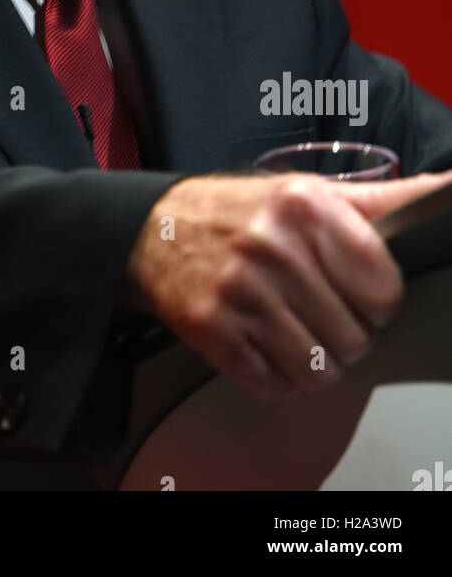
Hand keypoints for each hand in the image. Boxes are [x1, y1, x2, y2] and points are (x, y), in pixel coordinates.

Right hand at [121, 169, 451, 402]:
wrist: (153, 230)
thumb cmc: (242, 212)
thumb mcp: (309, 193)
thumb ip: (382, 201)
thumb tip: (445, 191)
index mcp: (304, 207)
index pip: (382, 287)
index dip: (378, 298)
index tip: (358, 288)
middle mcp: (272, 246)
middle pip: (355, 336)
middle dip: (346, 331)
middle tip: (318, 307)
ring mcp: (240, 292)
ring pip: (321, 369)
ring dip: (316, 360)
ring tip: (295, 327)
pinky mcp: (213, 331)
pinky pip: (277, 385)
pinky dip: (279, 375)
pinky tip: (265, 341)